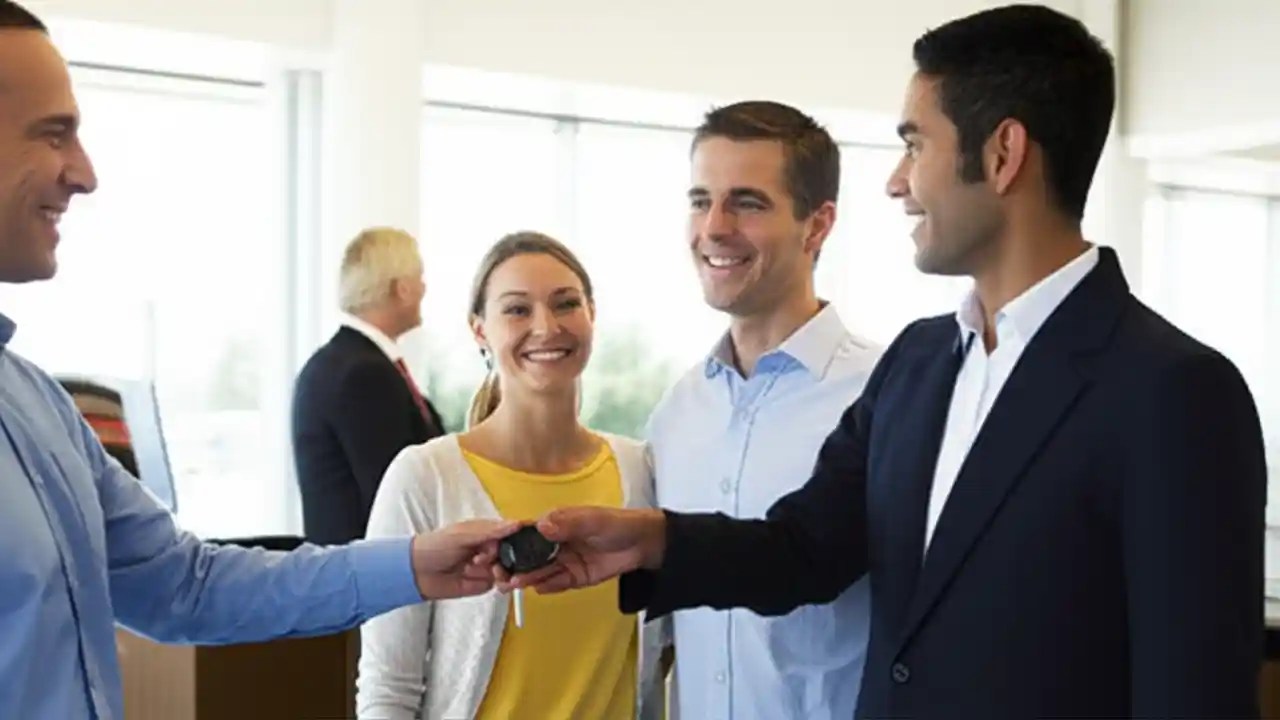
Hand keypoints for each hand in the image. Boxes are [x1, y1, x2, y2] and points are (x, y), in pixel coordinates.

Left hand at [411, 519, 519, 599]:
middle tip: (487, 559)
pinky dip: (495, 584)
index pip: (513, 532)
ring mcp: (488, 567)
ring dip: (498, 571)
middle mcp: (491, 549)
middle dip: (508, 557)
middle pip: (515, 554)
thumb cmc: (435, 546)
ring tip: (474, 568)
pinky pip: (500, 585)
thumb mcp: (462, 535)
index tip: (530, 541)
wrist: (416, 573)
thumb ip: (490, 531)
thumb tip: (517, 524)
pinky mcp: (484, 584)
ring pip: (509, 570)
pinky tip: (478, 580)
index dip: (522, 537)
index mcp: (487, 532)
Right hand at [496, 507, 665, 593]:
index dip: (512, 541)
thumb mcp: (593, 520)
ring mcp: (564, 561)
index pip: (528, 532)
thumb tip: (542, 525)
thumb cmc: (617, 524)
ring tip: (515, 583)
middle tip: (502, 573)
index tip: (497, 549)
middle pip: (530, 555)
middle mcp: (555, 544)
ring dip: (527, 577)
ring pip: (540, 571)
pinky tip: (537, 588)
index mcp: (556, 524)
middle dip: (515, 564)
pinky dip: (547, 586)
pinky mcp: (575, 577)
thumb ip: (569, 524)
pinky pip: (557, 583)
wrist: (643, 544)